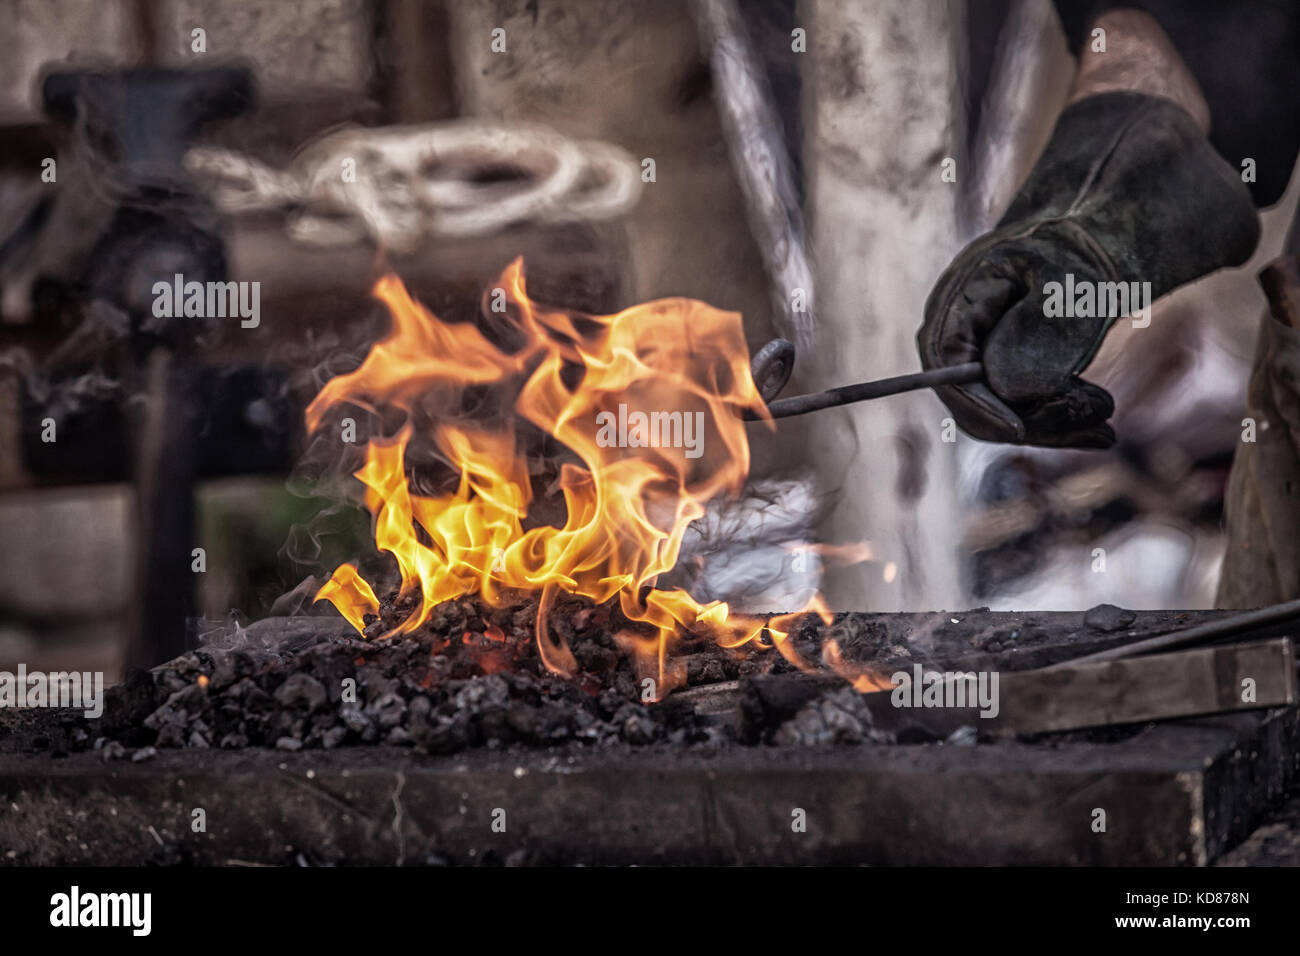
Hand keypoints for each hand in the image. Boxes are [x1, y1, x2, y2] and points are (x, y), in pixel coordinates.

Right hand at [919, 226, 1121, 447]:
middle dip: (1029, 419)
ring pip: (995, 411)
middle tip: (1099, 418)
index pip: (947, 363)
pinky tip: (1099, 427)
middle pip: (969, 396)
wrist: (1101, 241)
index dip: (977, 403)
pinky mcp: (1000, 371)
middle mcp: (956, 328)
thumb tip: (1008, 390)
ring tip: (1107, 422)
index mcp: (961, 294)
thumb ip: (1040, 331)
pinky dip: (1055, 420)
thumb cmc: (1090, 253)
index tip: (1019, 430)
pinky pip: (1015, 409)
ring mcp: (976, 352)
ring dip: (1051, 424)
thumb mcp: (1074, 284)